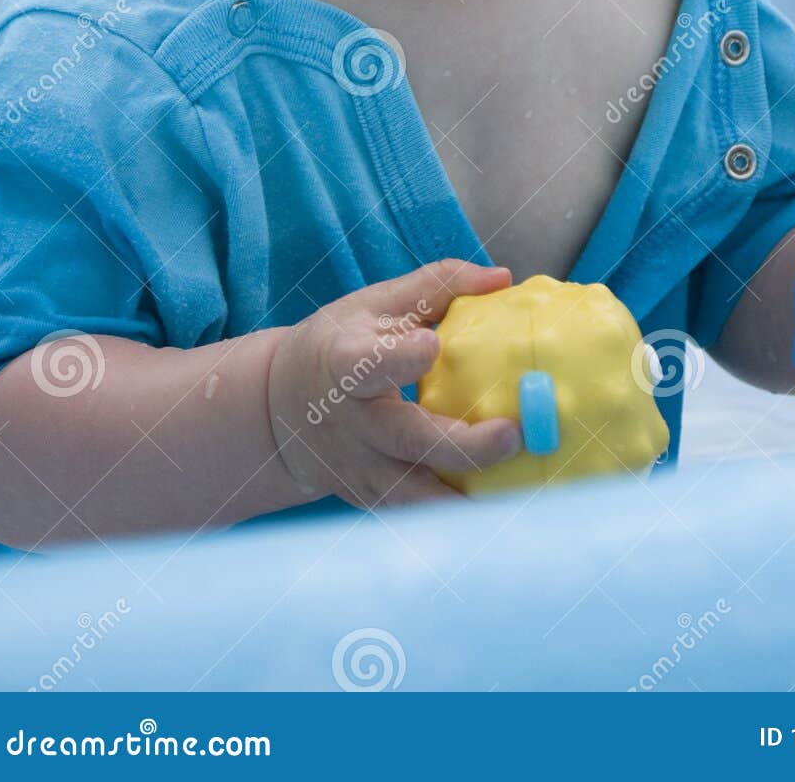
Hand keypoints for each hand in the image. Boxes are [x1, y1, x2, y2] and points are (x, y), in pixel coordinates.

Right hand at [267, 258, 522, 507]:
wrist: (277, 409)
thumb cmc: (341, 342)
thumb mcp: (375, 303)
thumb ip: (438, 284)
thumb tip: (502, 278)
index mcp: (344, 364)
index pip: (366, 364)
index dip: (397, 359)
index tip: (431, 346)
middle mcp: (351, 422)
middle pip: (405, 440)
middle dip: (460, 445)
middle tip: (511, 435)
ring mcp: (360, 467)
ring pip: (413, 494)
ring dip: (465, 498)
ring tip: (517, 490)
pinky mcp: (371, 498)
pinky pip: (417, 514)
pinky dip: (456, 515)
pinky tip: (500, 507)